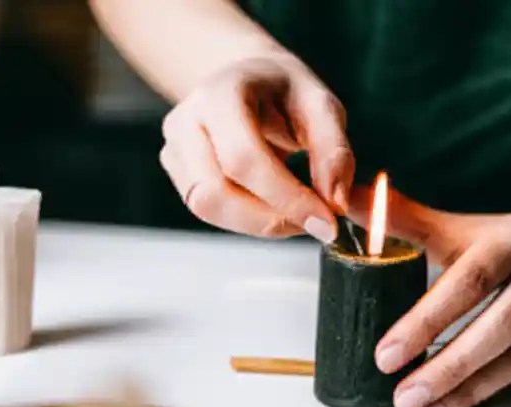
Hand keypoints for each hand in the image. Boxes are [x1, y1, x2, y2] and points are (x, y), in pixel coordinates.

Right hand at [159, 54, 353, 241]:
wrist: (247, 79)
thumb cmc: (284, 92)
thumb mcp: (321, 106)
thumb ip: (334, 151)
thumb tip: (334, 201)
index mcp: (221, 93)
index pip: (244, 158)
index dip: (287, 198)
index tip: (326, 221)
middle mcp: (187, 119)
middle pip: (216, 192)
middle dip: (273, 218)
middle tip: (315, 222)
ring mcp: (175, 147)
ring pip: (208, 208)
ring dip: (261, 224)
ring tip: (297, 213)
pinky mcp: (177, 172)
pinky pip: (209, 212)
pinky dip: (248, 220)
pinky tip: (274, 206)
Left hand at [349, 187, 510, 406]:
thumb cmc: (502, 242)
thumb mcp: (456, 226)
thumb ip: (402, 219)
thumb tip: (340, 201)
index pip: (471, 281)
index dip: (427, 320)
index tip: (386, 354)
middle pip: (500, 327)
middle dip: (448, 367)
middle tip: (403, 395)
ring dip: (466, 392)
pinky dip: (484, 395)